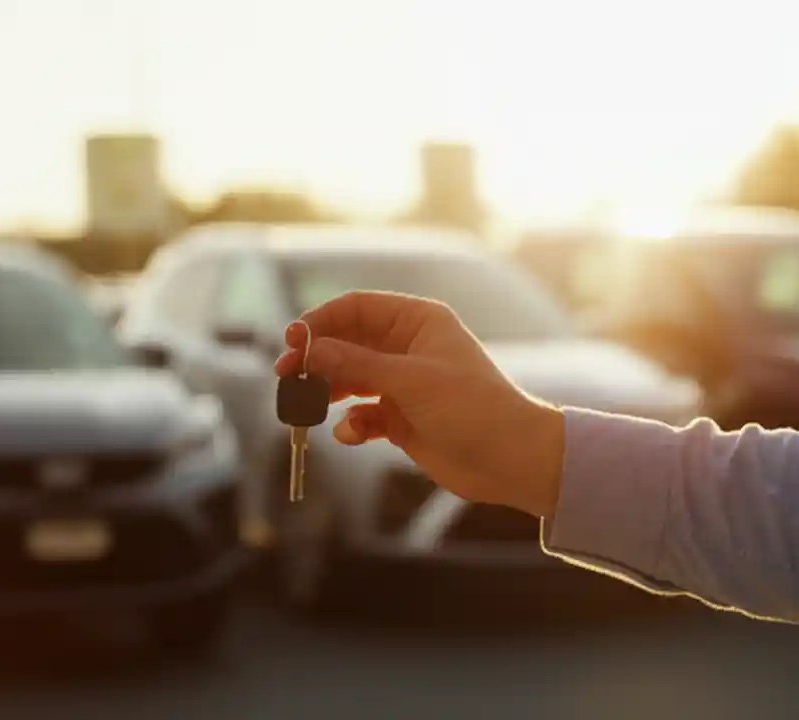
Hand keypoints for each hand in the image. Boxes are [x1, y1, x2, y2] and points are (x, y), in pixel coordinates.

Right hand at [275, 291, 564, 517]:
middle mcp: (407, 347)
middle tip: (287, 376)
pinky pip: (361, 414)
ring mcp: (402, 383)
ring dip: (326, 393)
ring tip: (305, 408)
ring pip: (347, 379)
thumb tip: (308, 349)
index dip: (320, 321)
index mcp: (416, 322)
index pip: (355, 309)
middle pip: (344, 343)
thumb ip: (355, 364)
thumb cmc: (472, 408)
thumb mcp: (410, 381)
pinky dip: (350, 424)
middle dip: (316, 360)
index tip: (291, 341)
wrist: (511, 460)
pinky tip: (351, 435)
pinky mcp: (399, 418)